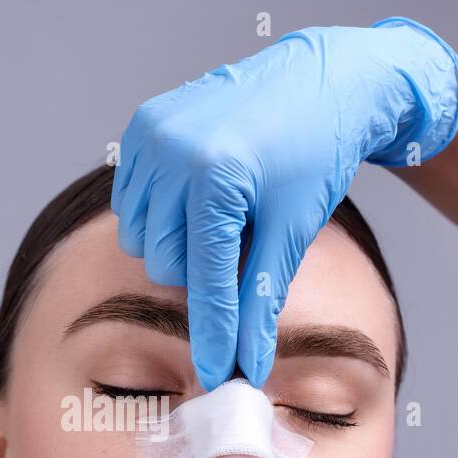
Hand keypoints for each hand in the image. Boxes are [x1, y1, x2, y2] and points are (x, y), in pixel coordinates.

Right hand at [110, 17, 457, 389]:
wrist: (324, 80)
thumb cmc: (317, 152)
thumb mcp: (292, 231)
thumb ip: (261, 301)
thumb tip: (246, 365)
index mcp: (217, 175)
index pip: (205, 280)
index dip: (213, 335)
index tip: (215, 377)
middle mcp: (173, 151)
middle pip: (164, 264)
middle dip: (200, 273)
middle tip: (242, 245)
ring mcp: (153, 134)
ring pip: (141, 237)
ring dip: (177, 244)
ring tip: (223, 218)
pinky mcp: (144, 125)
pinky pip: (133, 200)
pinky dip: (161, 213)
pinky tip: (200, 197)